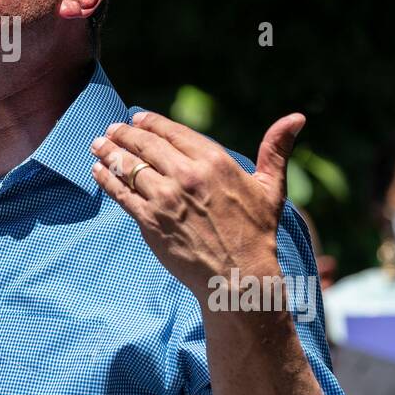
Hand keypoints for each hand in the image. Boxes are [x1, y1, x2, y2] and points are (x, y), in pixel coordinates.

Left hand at [90, 110, 304, 296]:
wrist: (239, 278)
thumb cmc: (257, 233)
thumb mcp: (270, 187)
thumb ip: (275, 150)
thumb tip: (298, 117)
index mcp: (214, 161)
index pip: (172, 132)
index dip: (150, 123)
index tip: (136, 118)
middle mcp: (187, 175)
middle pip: (146, 146)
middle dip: (124, 134)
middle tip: (110, 130)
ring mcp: (166, 198)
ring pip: (129, 166)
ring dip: (109, 152)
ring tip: (97, 145)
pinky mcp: (150, 221)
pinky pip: (121, 194)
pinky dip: (106, 179)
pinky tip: (97, 171)